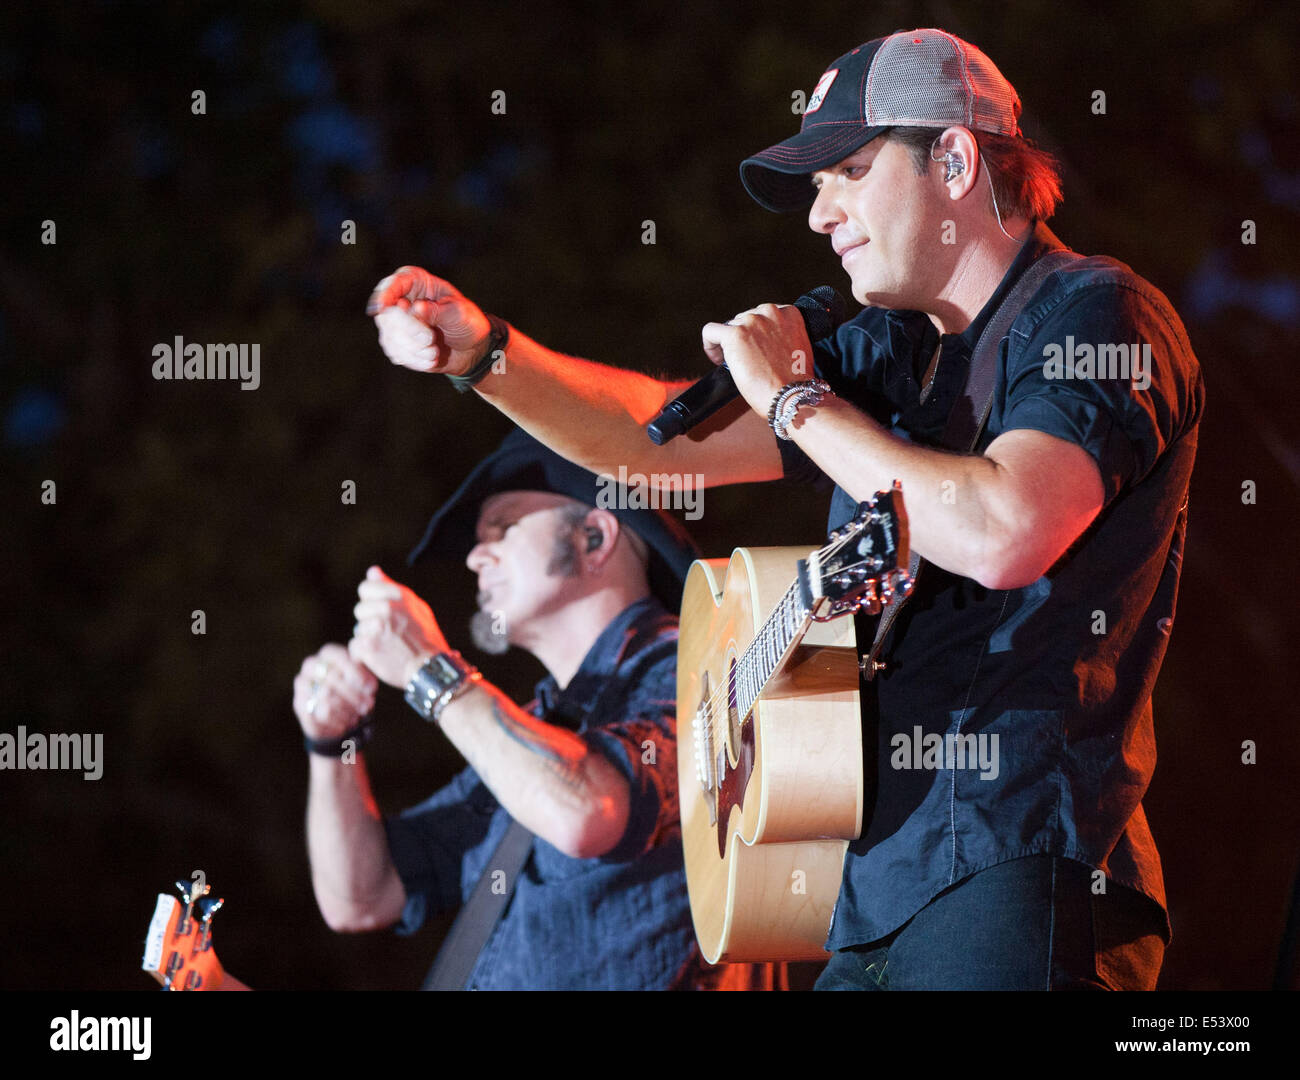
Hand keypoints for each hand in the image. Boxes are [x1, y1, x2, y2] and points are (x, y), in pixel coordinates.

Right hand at [293, 644, 377, 739]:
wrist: (338, 711)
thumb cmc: (356, 689)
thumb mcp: (365, 681)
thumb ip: (366, 679)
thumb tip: (369, 687)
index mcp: (329, 654)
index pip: (340, 658)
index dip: (356, 673)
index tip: (372, 689)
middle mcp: (311, 666)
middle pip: (332, 678)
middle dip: (354, 695)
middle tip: (368, 707)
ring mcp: (302, 685)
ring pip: (324, 698)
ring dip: (345, 710)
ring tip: (358, 717)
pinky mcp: (298, 704)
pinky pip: (316, 715)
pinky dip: (333, 722)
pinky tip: (344, 726)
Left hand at [348, 566, 449, 688]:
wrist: (431, 669)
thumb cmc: (425, 638)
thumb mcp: (415, 607)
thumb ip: (391, 587)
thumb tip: (372, 571)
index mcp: (398, 595)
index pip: (365, 588)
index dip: (370, 601)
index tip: (380, 612)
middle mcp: (387, 607)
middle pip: (360, 610)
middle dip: (369, 622)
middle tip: (388, 634)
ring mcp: (376, 626)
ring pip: (358, 630)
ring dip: (369, 639)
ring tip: (387, 647)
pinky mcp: (368, 646)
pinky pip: (355, 646)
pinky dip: (364, 655)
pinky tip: (380, 657)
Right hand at [366, 266, 490, 375]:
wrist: (471, 348)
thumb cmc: (466, 322)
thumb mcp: (459, 313)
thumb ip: (438, 311)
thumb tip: (416, 308)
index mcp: (416, 282)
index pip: (393, 284)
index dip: (384, 295)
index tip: (381, 308)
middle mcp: (400, 300)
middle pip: (388, 315)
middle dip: (409, 330)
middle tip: (430, 339)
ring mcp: (396, 324)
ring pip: (390, 337)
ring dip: (414, 349)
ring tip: (435, 352)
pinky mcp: (397, 344)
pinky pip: (396, 353)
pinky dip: (414, 359)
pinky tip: (430, 360)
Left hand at [699, 303, 814, 413]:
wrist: (791, 396)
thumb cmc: (795, 381)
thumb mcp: (797, 348)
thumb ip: (782, 336)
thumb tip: (763, 341)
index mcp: (789, 313)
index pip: (762, 314)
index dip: (756, 332)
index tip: (755, 347)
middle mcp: (771, 312)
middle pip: (744, 319)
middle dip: (743, 338)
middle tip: (747, 360)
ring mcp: (752, 322)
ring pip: (729, 326)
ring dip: (729, 344)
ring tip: (736, 364)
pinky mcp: (735, 334)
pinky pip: (710, 331)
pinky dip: (709, 344)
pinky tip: (716, 358)